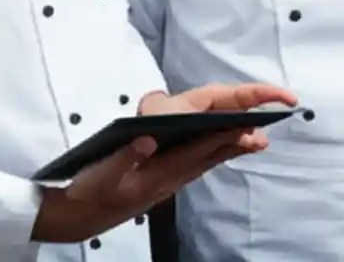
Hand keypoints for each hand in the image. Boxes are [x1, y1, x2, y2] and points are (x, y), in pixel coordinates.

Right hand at [31, 82, 297, 242]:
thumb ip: (125, 157)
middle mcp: (167, 180)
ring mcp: (166, 182)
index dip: (220, 137)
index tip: (244, 125)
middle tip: (262, 132)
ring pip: (205, 163)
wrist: (81, 217)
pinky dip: (211, 155)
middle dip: (235, 143)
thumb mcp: (101, 175)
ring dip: (228, 150)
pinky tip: (217, 150)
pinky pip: (195, 166)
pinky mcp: (161, 182)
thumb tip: (146, 138)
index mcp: (155, 175)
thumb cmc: (89, 193)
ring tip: (252, 140)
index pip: (195, 152)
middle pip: (208, 158)